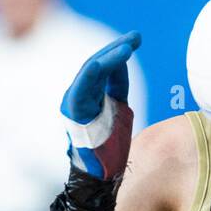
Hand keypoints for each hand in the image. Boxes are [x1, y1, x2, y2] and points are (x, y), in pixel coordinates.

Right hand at [57, 32, 139, 210]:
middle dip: (117, 48)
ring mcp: (75, 102)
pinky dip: (90, 75)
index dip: (119, 51)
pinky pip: (81, 89)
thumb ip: (117, 85)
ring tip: (127, 46)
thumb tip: (122, 61)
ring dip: (109, 57)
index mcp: (90, 93)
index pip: (104, 66)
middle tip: (136, 37)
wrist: (99, 174)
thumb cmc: (108, 144)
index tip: (136, 38)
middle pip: (97, 64)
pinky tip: (102, 62)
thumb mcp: (118, 107)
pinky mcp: (74, 112)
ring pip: (90, 72)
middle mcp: (80, 94)